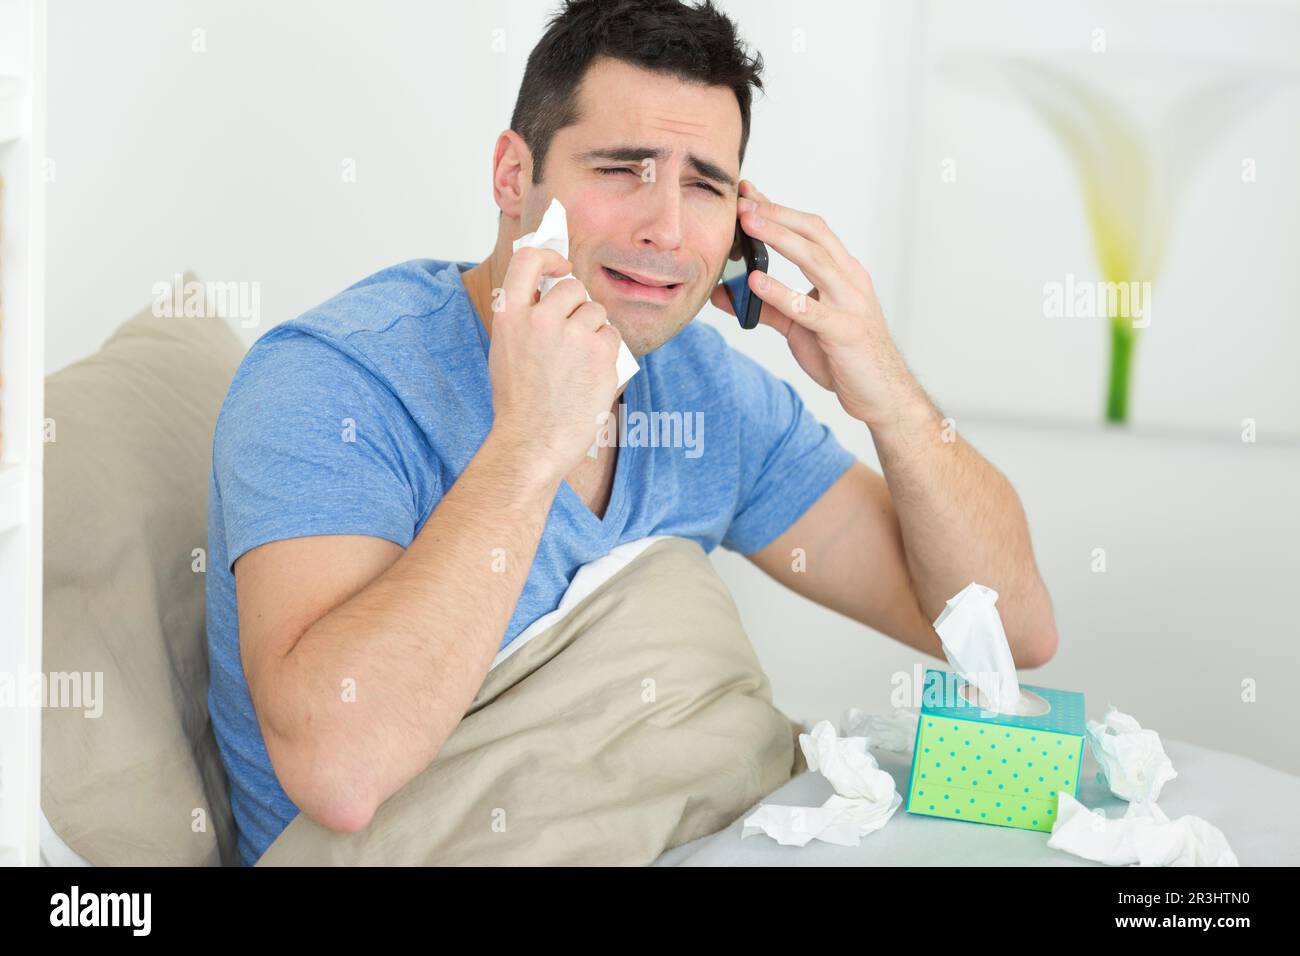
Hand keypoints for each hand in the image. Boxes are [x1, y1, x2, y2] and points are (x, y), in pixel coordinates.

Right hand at [487, 247, 622, 478]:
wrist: (531, 442)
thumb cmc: (519, 403)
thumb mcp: (507, 350)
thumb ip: (526, 319)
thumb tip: (553, 294)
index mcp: (510, 316)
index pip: (529, 260)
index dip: (550, 257)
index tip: (561, 268)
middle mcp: (541, 320)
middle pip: (574, 288)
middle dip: (579, 306)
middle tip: (573, 336)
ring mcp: (572, 336)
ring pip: (597, 312)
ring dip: (594, 330)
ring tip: (580, 362)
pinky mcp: (599, 354)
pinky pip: (612, 336)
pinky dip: (607, 352)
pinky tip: (591, 373)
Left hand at [710, 181, 922, 427]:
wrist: (881, 393)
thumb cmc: (843, 355)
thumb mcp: (799, 326)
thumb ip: (765, 307)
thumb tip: (724, 293)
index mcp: (843, 273)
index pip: (810, 230)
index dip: (779, 209)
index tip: (748, 193)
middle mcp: (849, 280)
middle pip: (813, 233)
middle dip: (776, 214)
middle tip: (742, 202)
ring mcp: (850, 303)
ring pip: (815, 259)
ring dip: (779, 238)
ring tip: (747, 224)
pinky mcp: (844, 331)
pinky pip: (809, 308)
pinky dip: (782, 291)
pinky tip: (756, 281)